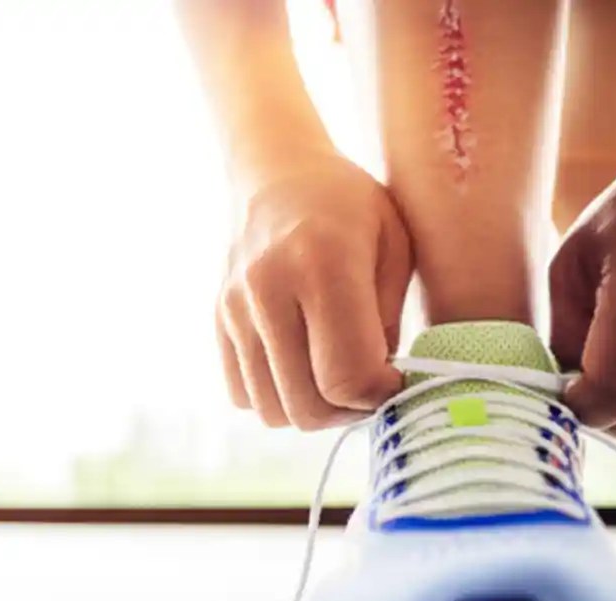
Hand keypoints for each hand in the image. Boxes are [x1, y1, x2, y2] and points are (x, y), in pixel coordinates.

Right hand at [217, 152, 412, 430]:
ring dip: (312, 410)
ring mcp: (237, 308)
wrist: (278, 174)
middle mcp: (270, 289)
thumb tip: (376, 387)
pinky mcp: (219, 320)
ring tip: (336, 380)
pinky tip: (302, 368)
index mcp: (324, 264)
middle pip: (307, 405)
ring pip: (271, 410)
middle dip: (348, 412)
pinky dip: (276, 397)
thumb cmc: (350, 207)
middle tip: (369, 387)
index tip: (395, 378)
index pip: (347, 375)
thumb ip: (387, 321)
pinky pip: (242, 395)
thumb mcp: (395, 245)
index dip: (380, 395)